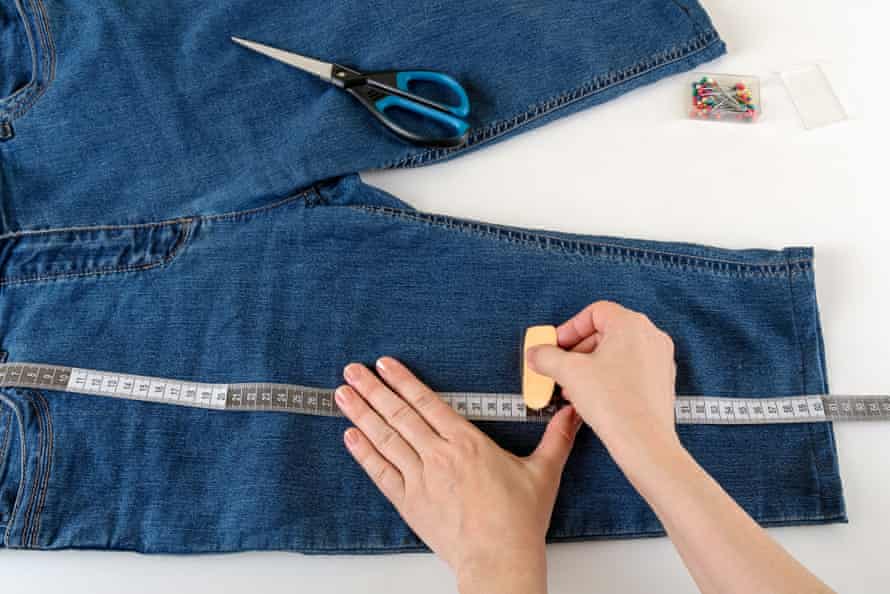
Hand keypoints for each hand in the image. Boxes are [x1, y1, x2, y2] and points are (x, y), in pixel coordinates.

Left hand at [336, 357, 581, 593]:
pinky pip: (381, 473)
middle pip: (399, 415)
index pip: (427, 402)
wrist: (499, 559)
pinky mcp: (410, 503)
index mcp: (467, 443)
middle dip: (373, 389)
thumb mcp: (544, 473)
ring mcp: (420, 479)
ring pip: (385, 439)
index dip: (403, 381)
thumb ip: (556, 438)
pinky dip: (364, 453)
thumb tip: (572, 412)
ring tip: (342, 394)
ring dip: (361, 413)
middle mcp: (439, 455)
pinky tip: (350, 437)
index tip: (384, 364)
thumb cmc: (519, 520)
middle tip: (352, 370)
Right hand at [529, 302, 833, 593]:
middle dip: (581, 351)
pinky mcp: (665, 390)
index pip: (595, 311)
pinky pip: (631, 375)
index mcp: (633, 324)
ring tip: (577, 393)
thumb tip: (537, 352)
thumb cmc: (618, 412)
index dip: (571, 329)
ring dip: (596, 369)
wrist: (651, 453)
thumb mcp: (573, 377)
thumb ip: (550, 357)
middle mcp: (653, 338)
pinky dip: (613, 384)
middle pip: (608, 332)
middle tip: (563, 373)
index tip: (557, 351)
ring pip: (620, 355)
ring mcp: (662, 365)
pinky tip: (599, 408)